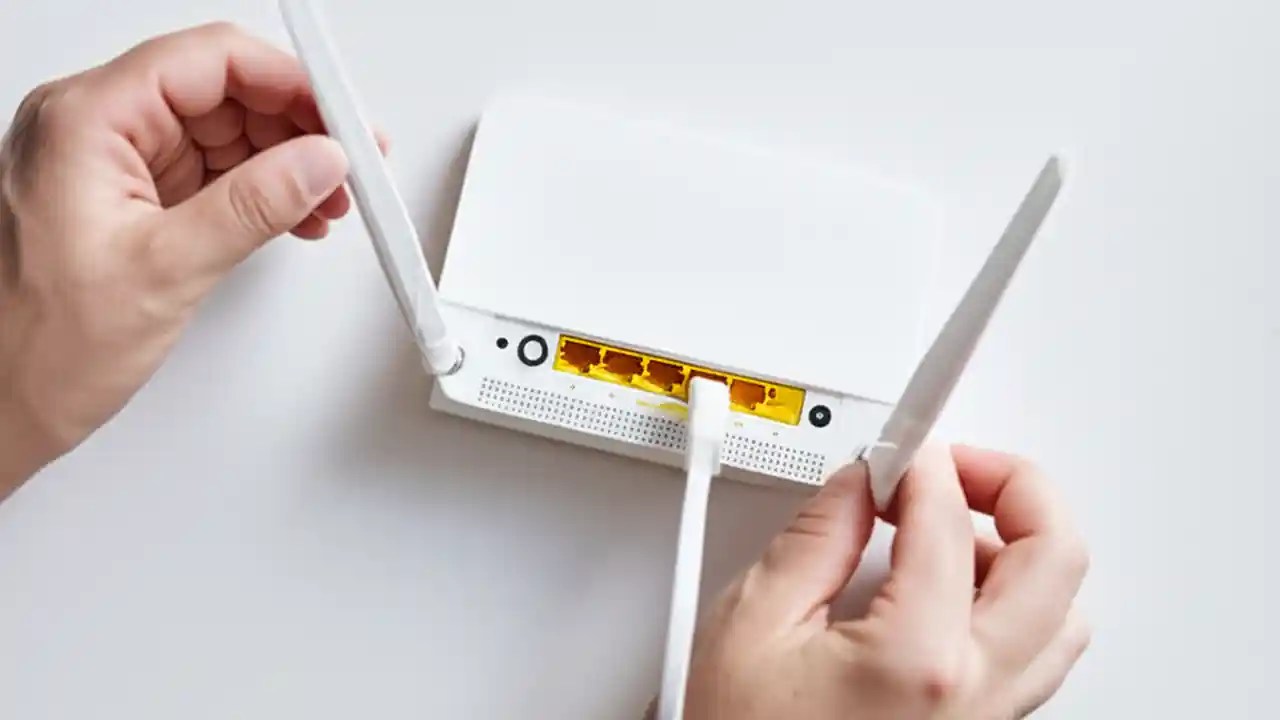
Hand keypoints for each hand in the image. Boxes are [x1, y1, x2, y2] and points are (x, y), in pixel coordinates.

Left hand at [0, 23, 369, 498]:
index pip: (209, 62)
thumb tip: (320, 161)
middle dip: (295, 126)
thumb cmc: (36, 348)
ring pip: (221, 130)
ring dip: (283, 161)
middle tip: (350, 164)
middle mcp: (93, 127)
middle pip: (220, 90)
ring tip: (328, 202)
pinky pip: (207, 170)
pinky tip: (292, 215)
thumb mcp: (165, 271)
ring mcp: (109, 161)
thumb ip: (253, 206)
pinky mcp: (126, 195)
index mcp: (86, 121)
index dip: (288, 83)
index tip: (343, 119)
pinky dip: (256, 189)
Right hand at [681, 444, 1089, 718]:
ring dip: (1023, 551)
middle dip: (1014, 488)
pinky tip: (955, 589)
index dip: (918, 464)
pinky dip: (1015, 604)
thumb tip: (854, 486)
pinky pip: (1036, 658)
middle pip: (1056, 559)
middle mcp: (975, 697)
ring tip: (956, 529)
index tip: (895, 449)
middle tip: (958, 469)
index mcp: (917, 661)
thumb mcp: (751, 626)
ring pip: (1065, 615)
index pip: (946, 521)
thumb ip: (812, 540)